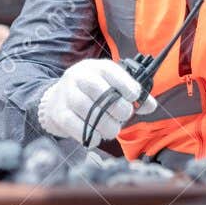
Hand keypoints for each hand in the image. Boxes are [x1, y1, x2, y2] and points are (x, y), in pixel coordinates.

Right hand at [36, 59, 156, 146]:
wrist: (55, 99)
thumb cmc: (91, 93)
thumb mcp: (110, 85)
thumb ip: (131, 94)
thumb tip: (150, 106)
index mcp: (96, 68)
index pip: (112, 72)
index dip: (127, 86)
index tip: (134, 97)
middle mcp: (79, 77)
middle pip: (100, 92)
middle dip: (118, 109)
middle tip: (123, 117)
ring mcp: (67, 94)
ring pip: (89, 111)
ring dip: (106, 126)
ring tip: (112, 130)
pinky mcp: (59, 113)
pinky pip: (77, 127)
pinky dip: (91, 135)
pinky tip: (97, 136)